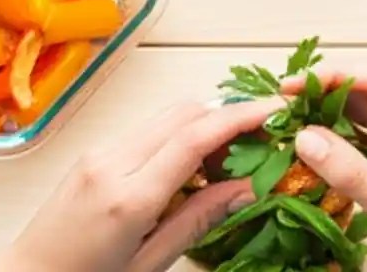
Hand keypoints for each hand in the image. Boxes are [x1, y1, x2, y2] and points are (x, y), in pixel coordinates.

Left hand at [0, 98, 282, 271]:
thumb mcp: (150, 262)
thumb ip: (198, 221)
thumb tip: (247, 188)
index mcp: (128, 197)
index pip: (192, 139)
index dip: (239, 118)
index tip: (274, 110)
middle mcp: (110, 162)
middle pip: (181, 114)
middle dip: (225, 117)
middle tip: (260, 142)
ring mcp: (97, 152)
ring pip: (163, 117)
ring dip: (201, 126)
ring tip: (228, 164)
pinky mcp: (91, 152)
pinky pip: (144, 131)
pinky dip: (175, 137)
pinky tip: (190, 169)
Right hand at [281, 60, 366, 271]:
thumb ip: (348, 171)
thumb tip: (302, 136)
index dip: (332, 76)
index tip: (291, 87)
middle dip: (326, 91)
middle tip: (283, 102)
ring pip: (366, 106)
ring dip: (329, 110)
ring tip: (291, 117)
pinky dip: (340, 130)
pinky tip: (314, 136)